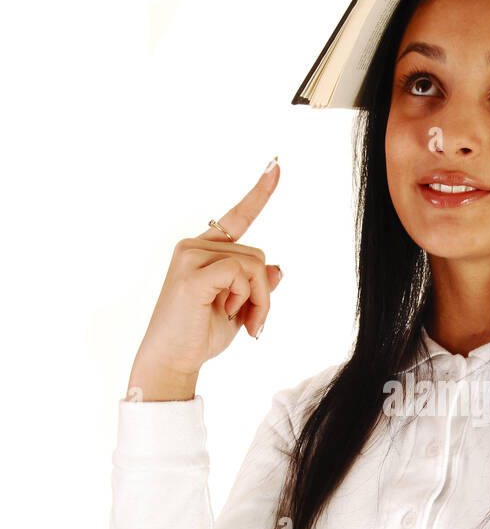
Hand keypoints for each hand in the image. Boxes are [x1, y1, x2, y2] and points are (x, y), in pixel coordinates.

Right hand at [128, 159, 283, 392]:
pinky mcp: (193, 273)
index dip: (259, 193)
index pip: (237, 218)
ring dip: (258, 300)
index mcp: (203, 251)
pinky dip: (245, 298)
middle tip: (253, 324)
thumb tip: (279, 268)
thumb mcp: (237, 310)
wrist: (172, 362)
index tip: (276, 166)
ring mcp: (190, 256)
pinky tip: (227, 313)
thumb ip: (255, 287)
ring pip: (255, 265)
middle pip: (258, 255)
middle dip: (264, 293)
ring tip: (241, 323)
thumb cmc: (198, 337)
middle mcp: (194, 246)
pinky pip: (241, 274)